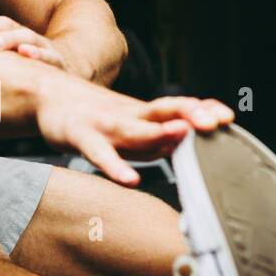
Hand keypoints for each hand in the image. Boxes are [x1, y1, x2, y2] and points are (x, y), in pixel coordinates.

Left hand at [0, 9, 68, 69]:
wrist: (70, 70)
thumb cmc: (32, 60)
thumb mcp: (12, 45)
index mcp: (19, 34)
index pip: (2, 24)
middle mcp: (33, 38)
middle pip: (13, 30)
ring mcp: (47, 49)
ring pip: (29, 39)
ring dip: (10, 40)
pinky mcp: (59, 64)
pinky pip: (50, 58)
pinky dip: (38, 55)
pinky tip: (24, 53)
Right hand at [33, 77, 235, 185]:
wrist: (47, 95)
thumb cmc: (93, 118)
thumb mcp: (130, 124)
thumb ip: (158, 136)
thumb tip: (190, 148)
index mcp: (143, 114)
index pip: (178, 108)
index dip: (202, 110)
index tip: (228, 117)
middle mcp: (128, 116)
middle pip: (163, 111)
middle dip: (190, 114)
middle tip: (215, 121)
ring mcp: (104, 124)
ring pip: (135, 129)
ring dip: (158, 132)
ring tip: (181, 135)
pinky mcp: (80, 136)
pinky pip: (99, 153)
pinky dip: (115, 166)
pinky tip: (130, 180)